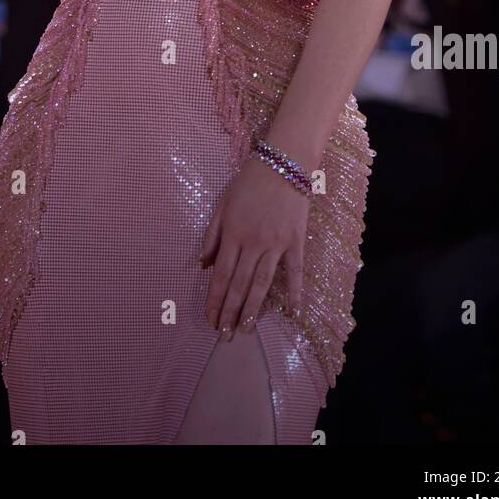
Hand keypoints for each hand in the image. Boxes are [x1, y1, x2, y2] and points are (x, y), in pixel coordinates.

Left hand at [200, 154, 309, 339]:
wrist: (283, 163)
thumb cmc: (249, 182)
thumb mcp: (222, 204)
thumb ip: (212, 235)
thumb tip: (202, 265)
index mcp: (233, 234)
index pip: (221, 275)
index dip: (215, 300)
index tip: (211, 320)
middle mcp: (253, 243)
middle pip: (240, 285)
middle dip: (231, 312)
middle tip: (224, 335)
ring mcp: (276, 244)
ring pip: (263, 283)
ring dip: (254, 309)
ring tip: (247, 330)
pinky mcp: (296, 242)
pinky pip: (295, 272)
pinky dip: (294, 292)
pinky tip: (292, 310)